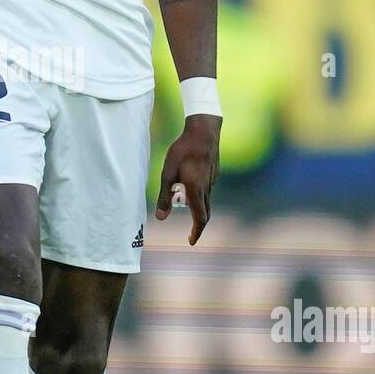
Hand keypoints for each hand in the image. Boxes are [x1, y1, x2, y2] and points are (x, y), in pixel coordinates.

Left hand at [155, 114, 220, 244]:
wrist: (204, 131)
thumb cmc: (182, 151)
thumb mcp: (167, 173)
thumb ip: (164, 197)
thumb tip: (160, 218)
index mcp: (196, 191)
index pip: (200, 219)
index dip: (196, 232)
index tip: (191, 241)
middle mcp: (207, 188)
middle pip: (205, 213)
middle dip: (198, 225)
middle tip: (190, 233)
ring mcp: (212, 181)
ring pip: (206, 201)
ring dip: (197, 208)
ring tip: (182, 203)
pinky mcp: (214, 173)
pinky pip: (207, 190)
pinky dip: (199, 196)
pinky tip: (190, 184)